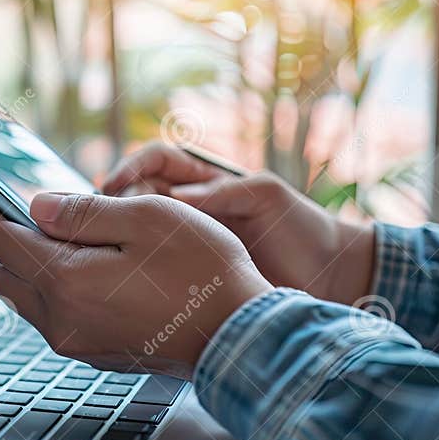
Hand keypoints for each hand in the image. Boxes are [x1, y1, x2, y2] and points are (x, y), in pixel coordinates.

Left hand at [0, 177, 271, 378]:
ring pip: (25, 296)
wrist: (241, 336)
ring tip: (51, 230)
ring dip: (25, 262)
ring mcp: (77, 341)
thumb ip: (83, 212)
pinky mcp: (96, 352)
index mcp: (66, 281)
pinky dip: (51, 285)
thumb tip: (37, 206)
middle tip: (9, 201)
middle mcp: (62, 319)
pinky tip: (81, 263)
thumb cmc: (204, 272)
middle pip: (3, 271)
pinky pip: (53, 314)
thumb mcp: (146, 219)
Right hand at [103, 142, 374, 305]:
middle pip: (137, 196)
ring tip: (108, 247)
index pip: (155, 162)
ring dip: (120, 236)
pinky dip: (136, 267)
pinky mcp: (189, 275)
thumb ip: (223, 191)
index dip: (131, 167)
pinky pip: (155, 267)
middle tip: (108, 221)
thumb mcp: (266, 195)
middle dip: (117, 203)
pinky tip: (127, 275)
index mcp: (206, 181)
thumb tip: (176, 196)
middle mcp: (191, 210)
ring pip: (139, 232)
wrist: (330, 277)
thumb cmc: (303, 228)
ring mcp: (188, 243)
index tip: (113, 185)